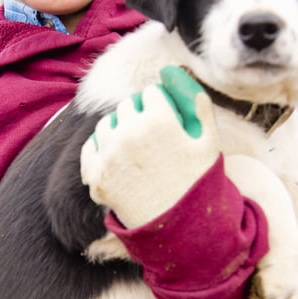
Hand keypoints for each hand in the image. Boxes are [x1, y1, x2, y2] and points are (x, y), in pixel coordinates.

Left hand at [80, 66, 220, 227]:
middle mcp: (128, 133)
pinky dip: (101, 151)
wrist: (181, 228)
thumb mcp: (207, 138)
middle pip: (127, 106)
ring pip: (106, 125)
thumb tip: (169, 70)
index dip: (163, 109)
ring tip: (137, 153)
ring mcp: (108, 156)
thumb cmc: (197, 181)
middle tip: (154, 143)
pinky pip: (90, 148)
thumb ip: (193, 98)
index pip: (151, 94)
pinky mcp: (95, 176)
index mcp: (158, 120)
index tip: (170, 128)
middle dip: (139, 118)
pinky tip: (119, 163)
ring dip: (118, 132)